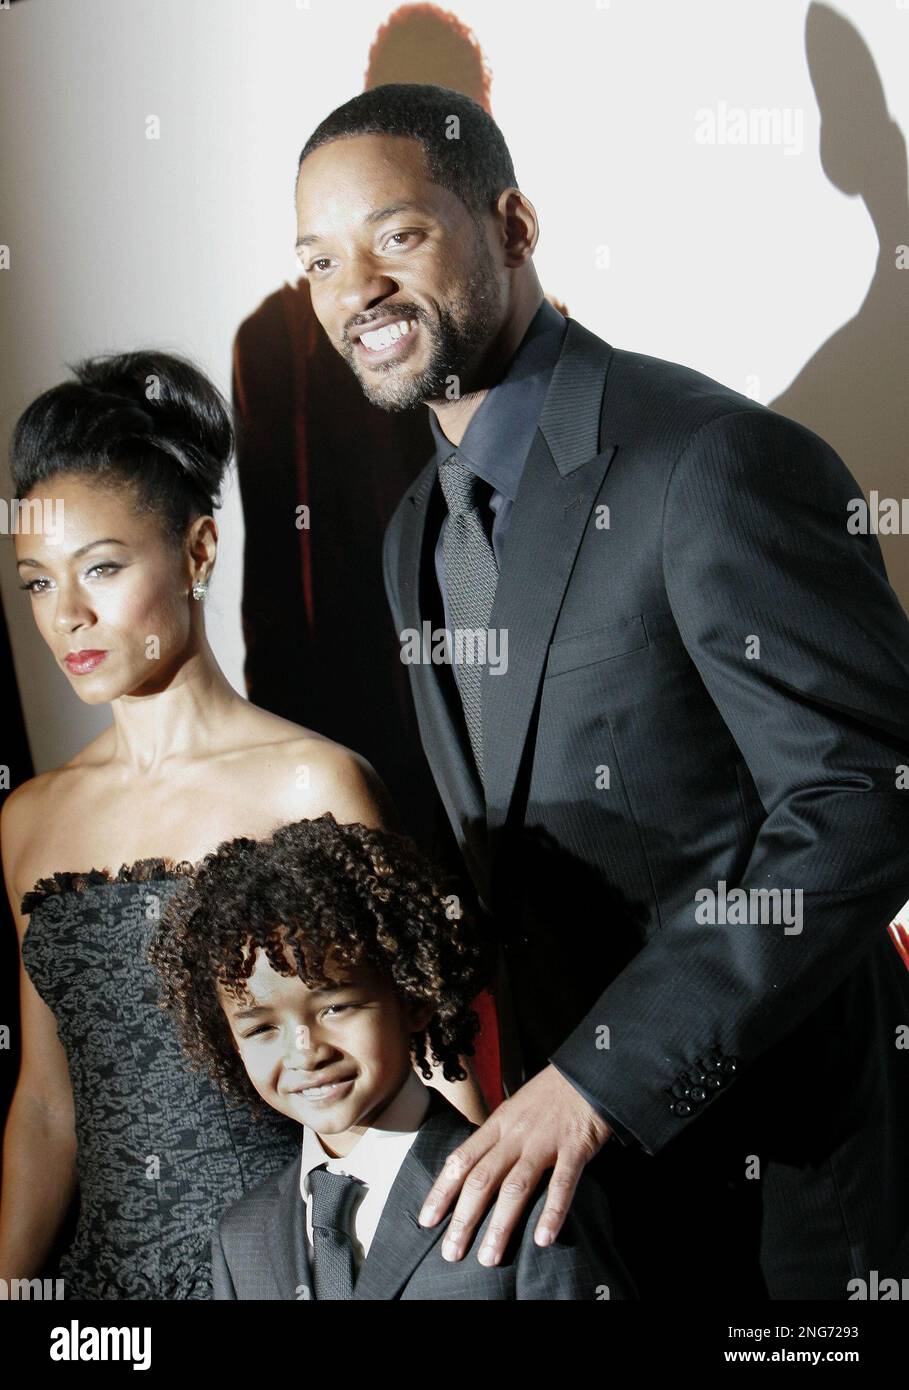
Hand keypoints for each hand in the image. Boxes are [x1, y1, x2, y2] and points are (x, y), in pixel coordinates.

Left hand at [419, 1063, 611, 1264]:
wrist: (587, 1073)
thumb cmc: (549, 1095)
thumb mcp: (514, 1110)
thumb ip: (496, 1139)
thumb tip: (473, 1170)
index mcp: (498, 1125)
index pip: (461, 1160)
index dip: (442, 1191)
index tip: (426, 1220)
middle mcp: (515, 1134)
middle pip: (482, 1179)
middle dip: (464, 1218)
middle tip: (451, 1252)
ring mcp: (544, 1141)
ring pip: (516, 1186)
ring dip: (500, 1225)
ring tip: (489, 1257)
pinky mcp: (574, 1147)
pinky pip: (562, 1183)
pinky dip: (552, 1212)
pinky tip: (543, 1238)